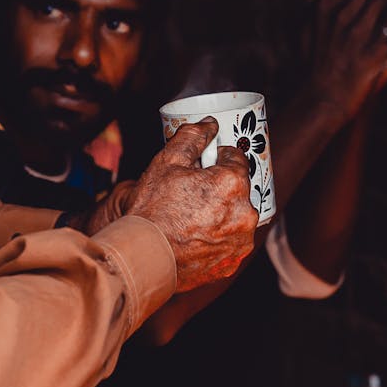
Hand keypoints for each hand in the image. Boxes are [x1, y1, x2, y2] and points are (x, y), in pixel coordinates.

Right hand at [125, 119, 257, 292]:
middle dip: (220, 187)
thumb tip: (209, 124)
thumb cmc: (151, 210)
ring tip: (192, 217)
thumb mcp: (166, 163)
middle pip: (239, 189)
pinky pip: (230, 242)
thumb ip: (192, 137)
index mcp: (232, 184)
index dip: (218, 158)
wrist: (141, 257)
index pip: (236, 159)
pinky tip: (196, 236)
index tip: (204, 164)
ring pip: (237, 217)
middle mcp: (245, 214)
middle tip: (194, 192)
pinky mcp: (232, 263)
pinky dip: (218, 237)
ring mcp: (240, 242)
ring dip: (222, 213)